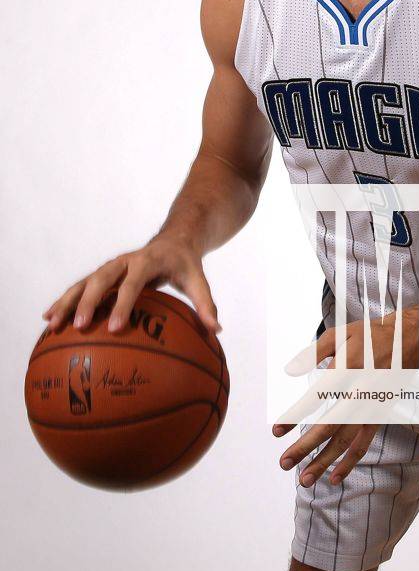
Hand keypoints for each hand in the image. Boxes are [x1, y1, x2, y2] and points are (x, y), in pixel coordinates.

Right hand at [41, 239, 220, 334]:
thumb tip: (217, 331)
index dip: (123, 303)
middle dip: (89, 301)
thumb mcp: (198, 280)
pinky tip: (48, 319)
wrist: (174, 240)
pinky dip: (64, 300)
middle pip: (101, 278)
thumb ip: (206, 303)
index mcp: (147, 261)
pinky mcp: (103, 273)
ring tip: (51, 324)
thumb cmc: (186, 264)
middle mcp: (125, 261)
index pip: (133, 282)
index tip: (114, 327)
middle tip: (79, 326)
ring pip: (84, 281)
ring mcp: (111, 266)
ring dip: (67, 300)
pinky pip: (80, 287)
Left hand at [272, 312, 418, 486]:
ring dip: (325, 462)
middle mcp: (360, 391)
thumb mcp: (341, 334)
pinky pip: (364, 443)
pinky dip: (350, 461)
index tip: (276, 431)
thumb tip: (289, 371)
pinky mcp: (380, 414)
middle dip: (306, 447)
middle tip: (283, 463)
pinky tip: (334, 477)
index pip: (316, 397)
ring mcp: (372, 406)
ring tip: (305, 480)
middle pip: (330, 426)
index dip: (295, 415)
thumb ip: (313, 352)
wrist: (411, 340)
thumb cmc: (370, 335)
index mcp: (347, 368)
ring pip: (347, 440)